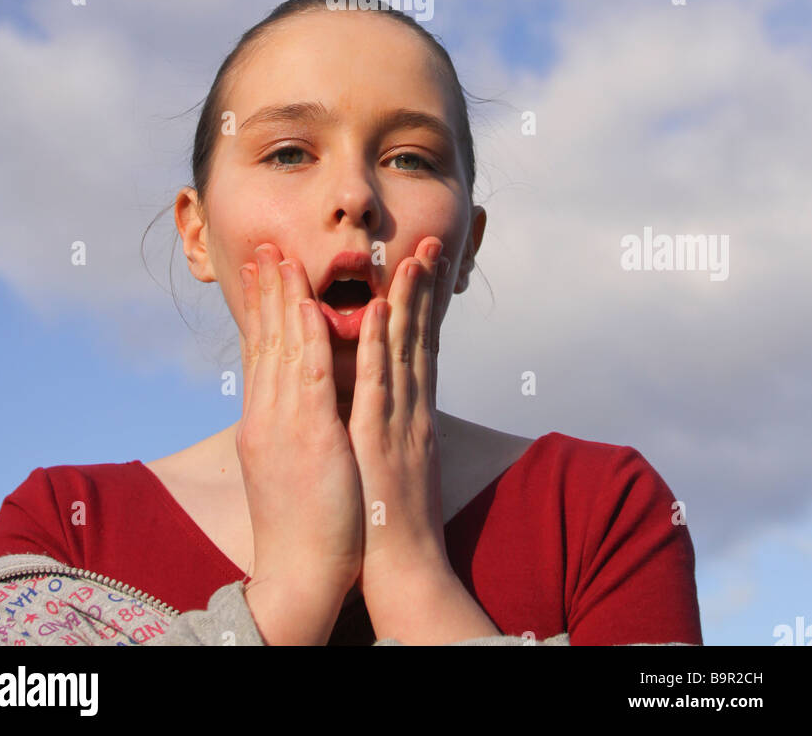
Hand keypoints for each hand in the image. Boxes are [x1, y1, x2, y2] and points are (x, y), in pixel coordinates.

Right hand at [235, 243, 363, 599]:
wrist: (299, 576)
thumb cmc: (303, 526)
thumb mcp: (285, 467)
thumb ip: (286, 429)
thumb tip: (293, 403)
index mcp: (264, 423)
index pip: (260, 353)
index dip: (261, 310)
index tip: (258, 273)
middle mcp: (269, 417)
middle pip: (267, 341)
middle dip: (267, 290)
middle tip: (265, 247)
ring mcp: (287, 425)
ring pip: (287, 347)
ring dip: (288, 297)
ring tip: (286, 256)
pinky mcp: (312, 437)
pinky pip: (312, 375)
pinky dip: (312, 337)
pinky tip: (314, 305)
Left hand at [346, 237, 452, 598]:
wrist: (406, 569)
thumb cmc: (394, 517)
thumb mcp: (401, 457)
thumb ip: (399, 421)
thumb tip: (395, 396)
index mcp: (416, 412)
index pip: (423, 344)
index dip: (426, 302)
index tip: (427, 263)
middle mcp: (414, 409)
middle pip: (422, 336)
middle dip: (426, 288)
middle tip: (432, 241)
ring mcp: (400, 421)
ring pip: (404, 349)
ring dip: (408, 301)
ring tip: (413, 256)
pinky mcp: (379, 439)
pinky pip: (379, 384)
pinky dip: (380, 346)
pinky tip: (379, 313)